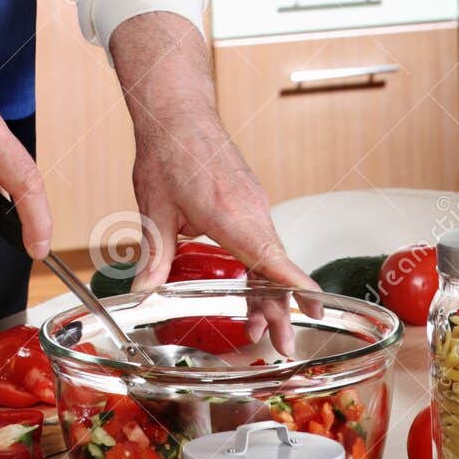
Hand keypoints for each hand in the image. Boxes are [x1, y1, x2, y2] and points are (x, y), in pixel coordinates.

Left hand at [110, 11, 320, 354]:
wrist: (176, 111)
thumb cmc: (167, 152)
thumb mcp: (154, 209)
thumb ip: (155, 255)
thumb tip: (143, 293)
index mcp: (230, 214)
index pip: (272, 257)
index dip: (295, 287)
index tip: (316, 311)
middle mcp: (251, 209)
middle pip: (275, 268)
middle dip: (281, 310)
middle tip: (281, 347)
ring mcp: (254, 203)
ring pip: (270, 257)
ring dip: (269, 293)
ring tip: (261, 329)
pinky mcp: (249, 200)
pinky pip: (262, 241)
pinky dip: (261, 270)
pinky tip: (251, 293)